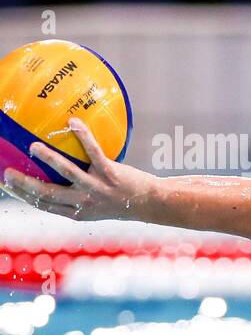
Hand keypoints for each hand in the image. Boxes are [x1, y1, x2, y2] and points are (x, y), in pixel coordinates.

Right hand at [1, 119, 158, 221]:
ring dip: (49, 159)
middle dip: (25, 184)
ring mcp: (97, 188)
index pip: (44, 205)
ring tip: (34, 146)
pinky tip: (73, 122)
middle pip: (47, 194)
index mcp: (77, 212)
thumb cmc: (121, 202)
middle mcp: (84, 203)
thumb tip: (54, 174)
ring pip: (68, 172)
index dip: (23, 195)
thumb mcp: (95, 206)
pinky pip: (94, 152)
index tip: (7, 184)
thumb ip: (75, 197)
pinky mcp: (111, 173)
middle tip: (7, 170)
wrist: (151, 204)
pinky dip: (83, 136)